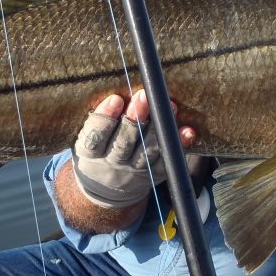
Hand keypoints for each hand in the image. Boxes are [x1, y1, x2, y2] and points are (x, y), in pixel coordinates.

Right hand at [71, 90, 196, 208]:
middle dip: (135, 118)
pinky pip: (168, 161)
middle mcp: (112, 164)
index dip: (105, 118)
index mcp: (89, 154)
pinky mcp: (154, 175)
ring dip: (159, 128)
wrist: (105, 188)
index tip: (116, 99)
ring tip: (170, 106)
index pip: (94, 137)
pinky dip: (179, 145)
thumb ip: (98, 119)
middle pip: (123, 142)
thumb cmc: (98, 150)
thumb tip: (118, 88)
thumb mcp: (87, 139)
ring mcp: (134, 172)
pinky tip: (187, 131)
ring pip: (147, 151)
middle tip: (143, 96)